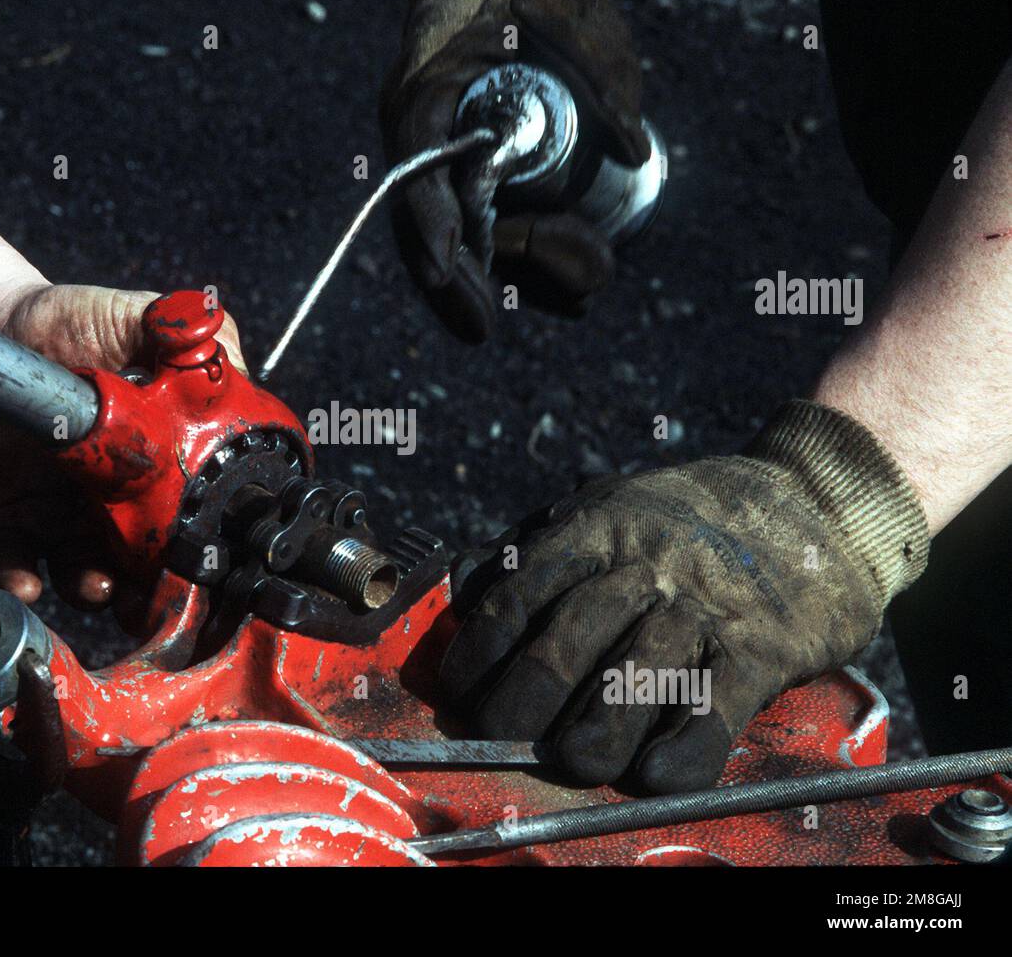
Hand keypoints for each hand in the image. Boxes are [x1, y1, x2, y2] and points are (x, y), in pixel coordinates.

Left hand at [0, 283, 246, 623]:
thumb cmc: (64, 317)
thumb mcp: (134, 316)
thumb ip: (183, 333)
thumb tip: (234, 367)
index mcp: (150, 462)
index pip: (183, 514)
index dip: (193, 543)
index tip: (202, 561)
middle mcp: (109, 496)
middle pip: (140, 560)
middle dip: (149, 587)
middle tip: (152, 591)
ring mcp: (55, 513)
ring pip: (81, 575)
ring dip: (91, 589)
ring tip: (96, 583)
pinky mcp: (0, 519)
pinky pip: (11, 565)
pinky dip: (19, 581)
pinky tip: (26, 581)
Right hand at [381, 0, 648, 340]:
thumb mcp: (570, 12)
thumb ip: (603, 67)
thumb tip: (635, 149)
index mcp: (427, 89)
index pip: (415, 164)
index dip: (429, 218)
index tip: (448, 266)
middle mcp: (420, 133)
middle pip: (418, 218)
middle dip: (447, 279)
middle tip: (479, 329)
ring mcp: (437, 157)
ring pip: (436, 234)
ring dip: (465, 284)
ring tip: (489, 326)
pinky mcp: (461, 173)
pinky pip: (463, 228)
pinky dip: (489, 265)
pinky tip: (519, 296)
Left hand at [440, 401, 928, 791]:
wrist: (814, 500)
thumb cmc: (688, 516)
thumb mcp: (607, 503)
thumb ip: (535, 542)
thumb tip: (463, 581)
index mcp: (595, 528)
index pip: (517, 595)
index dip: (480, 653)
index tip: (459, 694)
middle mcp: (644, 563)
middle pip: (566, 641)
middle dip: (522, 702)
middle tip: (501, 741)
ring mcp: (704, 604)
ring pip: (636, 675)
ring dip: (595, 729)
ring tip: (570, 761)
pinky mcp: (763, 645)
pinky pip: (717, 705)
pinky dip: (686, 747)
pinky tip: (656, 773)